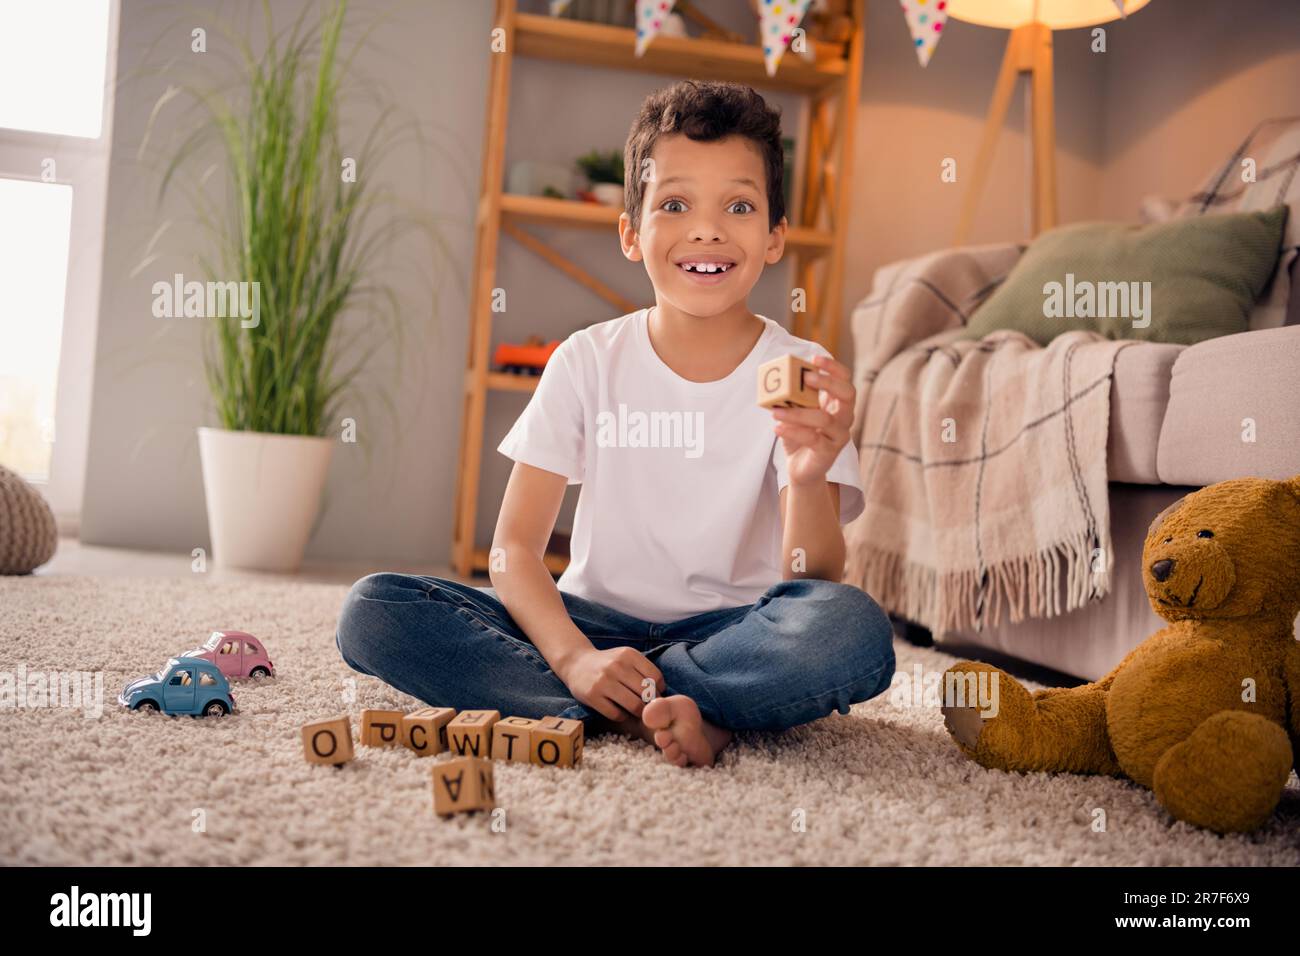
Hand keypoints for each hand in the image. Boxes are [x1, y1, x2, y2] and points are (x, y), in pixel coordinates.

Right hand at [553, 646, 664, 721]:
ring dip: (638, 713)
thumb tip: (663, 695)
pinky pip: (616, 714)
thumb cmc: (608, 664)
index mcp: (628, 654)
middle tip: (647, 708)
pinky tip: (620, 711)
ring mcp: (603, 681)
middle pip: (646, 693)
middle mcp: (616, 666)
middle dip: (650, 704)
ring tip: (636, 711)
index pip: (655, 677)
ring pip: (633, 705)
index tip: (654, 695)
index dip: (659, 690)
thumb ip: (643, 671)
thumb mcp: (626, 658)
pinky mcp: (592, 696)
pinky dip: (622, 716)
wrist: (576, 663)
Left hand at [771, 353, 854, 485]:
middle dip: (828, 382)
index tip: (814, 359)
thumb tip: (779, 375)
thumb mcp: (797, 411)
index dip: (834, 367)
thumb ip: (795, 396)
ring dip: (798, 412)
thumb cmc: (801, 434)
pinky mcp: (829, 453)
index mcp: (838, 403)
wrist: (801, 468)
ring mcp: (840, 435)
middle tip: (806, 377)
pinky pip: (813, 439)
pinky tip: (777, 427)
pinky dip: (793, 431)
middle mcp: (845, 417)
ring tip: (776, 411)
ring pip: (824, 418)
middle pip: (848, 394)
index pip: (845, 379)